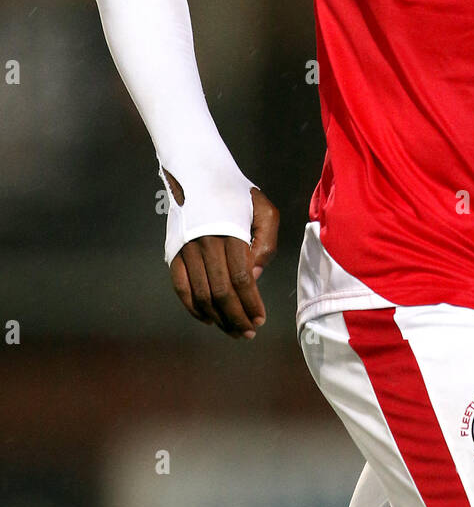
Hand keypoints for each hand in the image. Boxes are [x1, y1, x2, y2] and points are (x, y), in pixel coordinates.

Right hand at [166, 174, 279, 338]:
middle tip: (248, 332)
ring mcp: (187, 249)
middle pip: (220, 291)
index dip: (251, 303)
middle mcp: (206, 242)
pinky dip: (193, 307)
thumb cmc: (238, 195)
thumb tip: (253, 277)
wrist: (200, 174)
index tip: (260, 318)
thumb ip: (266, 242)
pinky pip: (181, 288)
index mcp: (231, 232)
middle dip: (236, 317)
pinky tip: (208, 318)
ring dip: (217, 318)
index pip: (241, 278)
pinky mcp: (174, 253)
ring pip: (201, 294)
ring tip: (232, 330)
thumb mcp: (264, 209)